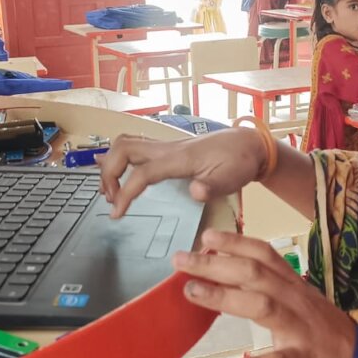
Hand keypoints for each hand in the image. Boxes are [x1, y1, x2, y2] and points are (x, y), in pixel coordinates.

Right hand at [96, 129, 266, 217]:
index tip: (116, 213)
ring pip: (126, 144)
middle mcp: (167, 149)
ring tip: (112, 191)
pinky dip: (120, 158)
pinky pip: (136, 147)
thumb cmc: (239, 161)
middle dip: (109, 173)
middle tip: (111, 199)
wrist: (248, 144)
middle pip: (123, 149)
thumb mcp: (231, 178)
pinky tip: (116, 171)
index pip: (142, 173)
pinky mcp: (168, 150)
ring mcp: (166, 147)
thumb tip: (195, 192)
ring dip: (112, 165)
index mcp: (180, 158)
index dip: (126, 192)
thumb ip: (212, 186)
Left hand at [175, 230, 355, 357]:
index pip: (263, 254)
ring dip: (225, 297)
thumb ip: (270, 288)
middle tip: (181, 260)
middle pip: (254, 274)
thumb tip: (226, 273)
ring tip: (193, 293)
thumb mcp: (299, 301)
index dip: (235, 241)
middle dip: (216, 264)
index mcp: (293, 285)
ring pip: (263, 306)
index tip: (206, 235)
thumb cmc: (324, 333)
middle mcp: (296, 300)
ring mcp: (302, 329)